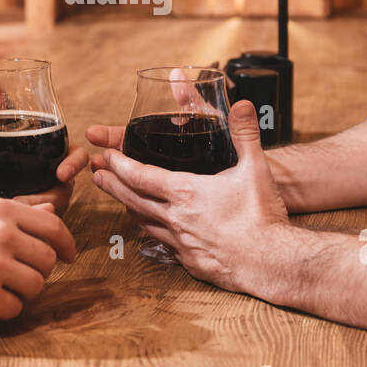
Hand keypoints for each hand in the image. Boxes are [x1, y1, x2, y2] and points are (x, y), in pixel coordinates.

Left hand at [0, 122, 85, 215]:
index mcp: (55, 149)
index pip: (78, 156)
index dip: (74, 164)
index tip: (59, 172)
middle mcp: (55, 173)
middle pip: (68, 188)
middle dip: (54, 197)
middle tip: (26, 200)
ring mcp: (44, 192)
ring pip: (53, 207)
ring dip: (38, 210)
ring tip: (12, 207)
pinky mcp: (31, 209)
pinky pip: (38, 218)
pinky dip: (28, 219)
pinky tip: (11, 219)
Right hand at [0, 197, 77, 321]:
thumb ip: (13, 218)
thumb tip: (53, 214)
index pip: (54, 227)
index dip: (66, 245)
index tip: (68, 257)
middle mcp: (0, 232)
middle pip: (48, 260)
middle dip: (35, 273)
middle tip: (10, 278)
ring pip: (36, 286)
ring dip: (20, 293)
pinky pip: (15, 309)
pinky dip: (2, 311)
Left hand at [90, 100, 291, 293]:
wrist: (271, 262)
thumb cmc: (261, 216)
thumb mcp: (255, 168)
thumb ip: (245, 133)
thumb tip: (241, 103)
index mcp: (185, 192)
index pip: (140, 176)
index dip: (119, 164)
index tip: (104, 155)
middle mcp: (175, 218)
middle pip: (133, 199)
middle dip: (112, 185)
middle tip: (95, 175)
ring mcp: (180, 242)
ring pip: (144, 223)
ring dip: (129, 208)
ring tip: (121, 199)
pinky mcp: (189, 261)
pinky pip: (162, 244)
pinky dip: (152, 232)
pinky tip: (154, 229)